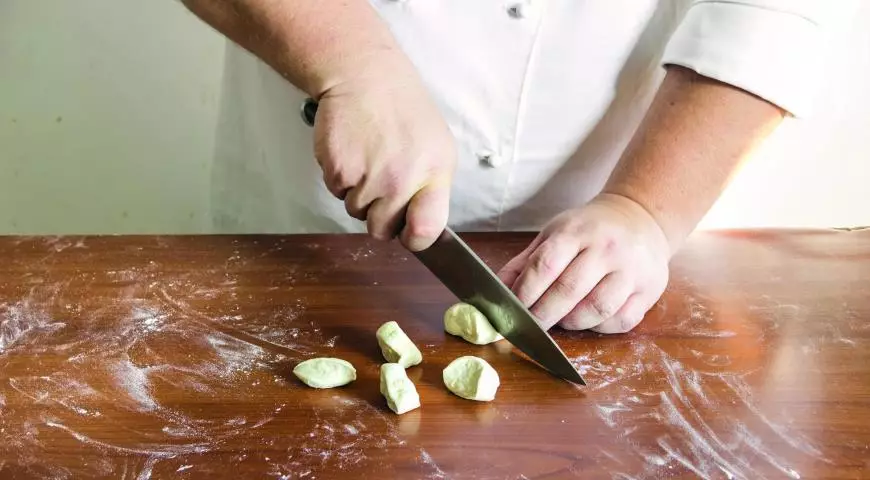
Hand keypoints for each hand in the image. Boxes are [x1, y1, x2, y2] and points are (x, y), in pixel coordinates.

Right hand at [313, 57, 456, 251]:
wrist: (365, 76)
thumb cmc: (404, 112)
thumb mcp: (437, 147)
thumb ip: (431, 188)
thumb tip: (421, 226)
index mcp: (434, 174)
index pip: (427, 229)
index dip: (415, 239)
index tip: (410, 233)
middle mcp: (402, 179)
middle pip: (382, 229)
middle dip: (379, 214)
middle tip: (381, 183)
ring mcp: (369, 177)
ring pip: (356, 211)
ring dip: (358, 193)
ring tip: (367, 158)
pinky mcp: (339, 170)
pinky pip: (336, 192)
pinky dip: (340, 177)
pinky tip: (352, 151)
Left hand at [497, 193, 670, 332]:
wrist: (640, 217)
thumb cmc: (589, 230)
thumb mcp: (553, 235)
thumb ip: (524, 264)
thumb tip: (496, 293)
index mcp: (577, 231)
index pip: (545, 266)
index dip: (524, 294)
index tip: (512, 310)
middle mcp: (607, 247)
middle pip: (568, 292)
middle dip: (543, 316)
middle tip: (531, 326)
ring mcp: (632, 269)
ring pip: (596, 310)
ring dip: (572, 324)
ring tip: (562, 320)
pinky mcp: (649, 289)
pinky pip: (620, 321)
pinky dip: (599, 328)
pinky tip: (590, 320)